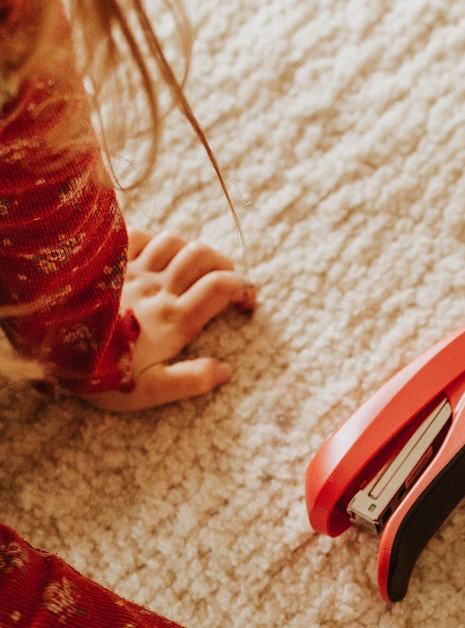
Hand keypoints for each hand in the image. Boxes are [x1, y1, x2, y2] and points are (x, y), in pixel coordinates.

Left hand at [86, 228, 256, 411]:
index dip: (243, 288)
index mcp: (174, 320)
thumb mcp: (151, 390)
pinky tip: (156, 255)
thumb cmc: (103, 375)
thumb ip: (190, 380)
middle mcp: (157, 289)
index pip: (220, 288)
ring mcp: (132, 272)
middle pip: (202, 256)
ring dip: (191, 250)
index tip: (248, 301)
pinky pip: (137, 236)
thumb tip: (224, 371)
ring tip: (195, 267)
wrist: (53, 348)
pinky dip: (154, 241)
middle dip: (224, 264)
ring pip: (173, 241)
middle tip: (228, 281)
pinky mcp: (108, 265)